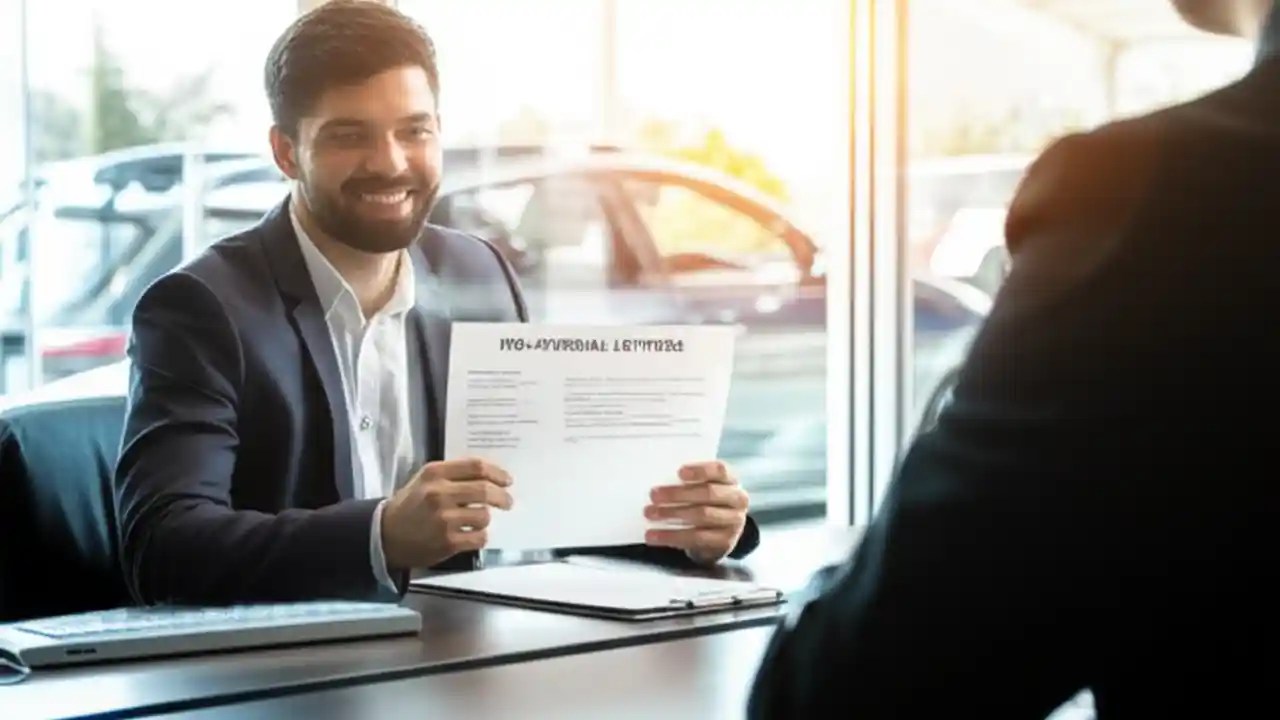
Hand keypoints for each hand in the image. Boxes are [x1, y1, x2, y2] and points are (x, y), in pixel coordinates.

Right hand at [381, 458, 512, 570]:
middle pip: (485, 490)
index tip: (507, 480)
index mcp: (435, 474)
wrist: (386, 536)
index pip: (476, 466)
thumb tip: (488, 476)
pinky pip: (479, 537)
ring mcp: (444, 519)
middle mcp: (439, 494)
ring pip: (484, 515)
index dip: (497, 473)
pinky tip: (472, 535)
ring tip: (478, 520)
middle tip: (507, 502)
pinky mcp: (448, 542)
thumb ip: (452, 475)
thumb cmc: (410, 505)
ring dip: (486, 518)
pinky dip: (480, 536)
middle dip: (502, 497)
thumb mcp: (424, 480)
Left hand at [644, 461, 748, 564]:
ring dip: (672, 514)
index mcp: (731, 480)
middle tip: (654, 495)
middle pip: (708, 493)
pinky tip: (654, 536)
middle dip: (678, 494)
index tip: (679, 472)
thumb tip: (659, 482)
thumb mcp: (702, 489)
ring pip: (702, 516)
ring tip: (650, 514)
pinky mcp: (724, 542)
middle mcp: (738, 499)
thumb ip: (687, 483)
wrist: (718, 535)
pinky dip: (671, 537)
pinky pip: (696, 539)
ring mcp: (734, 522)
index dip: (700, 470)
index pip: (720, 470)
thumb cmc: (705, 503)